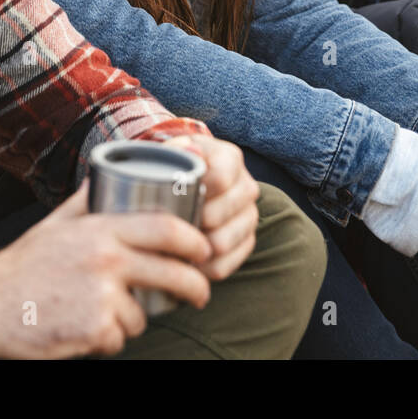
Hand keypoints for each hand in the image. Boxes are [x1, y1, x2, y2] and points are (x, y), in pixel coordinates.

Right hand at [0, 181, 211, 357]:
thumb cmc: (22, 264)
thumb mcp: (56, 223)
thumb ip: (87, 201)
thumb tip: (107, 175)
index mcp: (100, 230)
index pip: (166, 229)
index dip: (194, 240)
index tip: (203, 250)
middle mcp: (106, 260)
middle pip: (174, 273)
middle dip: (196, 287)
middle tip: (199, 294)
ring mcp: (100, 297)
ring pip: (144, 314)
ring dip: (135, 319)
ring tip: (105, 313)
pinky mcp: (92, 331)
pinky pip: (120, 338)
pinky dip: (108, 339)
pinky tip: (85, 329)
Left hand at [164, 136, 259, 279]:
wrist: (182, 181)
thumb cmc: (173, 166)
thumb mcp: (172, 152)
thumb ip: (177, 149)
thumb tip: (192, 150)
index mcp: (230, 159)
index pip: (220, 179)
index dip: (195, 192)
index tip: (174, 196)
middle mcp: (246, 187)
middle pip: (220, 215)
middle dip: (192, 223)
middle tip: (168, 225)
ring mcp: (249, 216)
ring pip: (222, 243)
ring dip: (194, 249)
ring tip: (173, 244)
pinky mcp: (246, 242)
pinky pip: (224, 266)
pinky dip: (201, 268)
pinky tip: (183, 261)